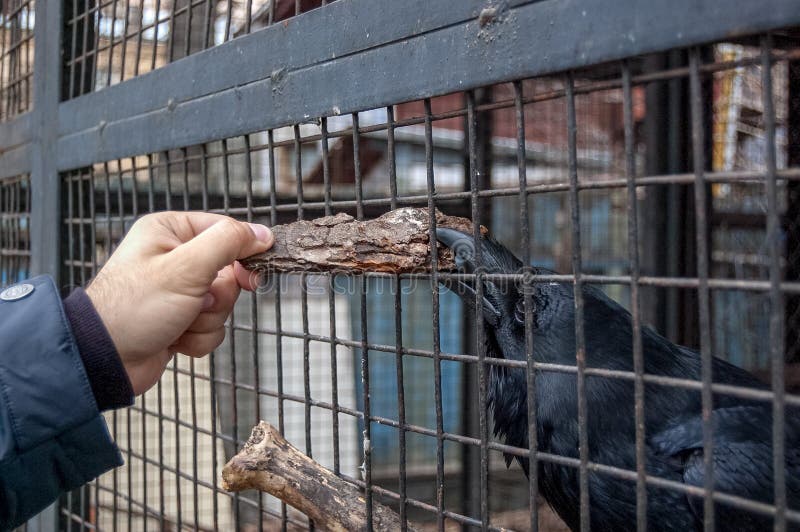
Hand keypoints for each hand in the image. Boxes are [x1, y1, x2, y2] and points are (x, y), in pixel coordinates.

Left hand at [85, 211, 273, 394]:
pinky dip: (199, 337)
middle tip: (200, 302)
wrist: (105, 359)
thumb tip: (263, 234)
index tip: (252, 274)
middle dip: (218, 297)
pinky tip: (175, 339)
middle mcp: (174, 256)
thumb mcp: (186, 267)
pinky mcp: (180, 318)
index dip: (243, 253)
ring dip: (207, 320)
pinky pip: (211, 326)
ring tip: (180, 323)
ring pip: (223, 303)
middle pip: (229, 272)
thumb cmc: (134, 308)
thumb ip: (228, 243)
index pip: (226, 231)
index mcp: (170, 231)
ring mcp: (177, 290)